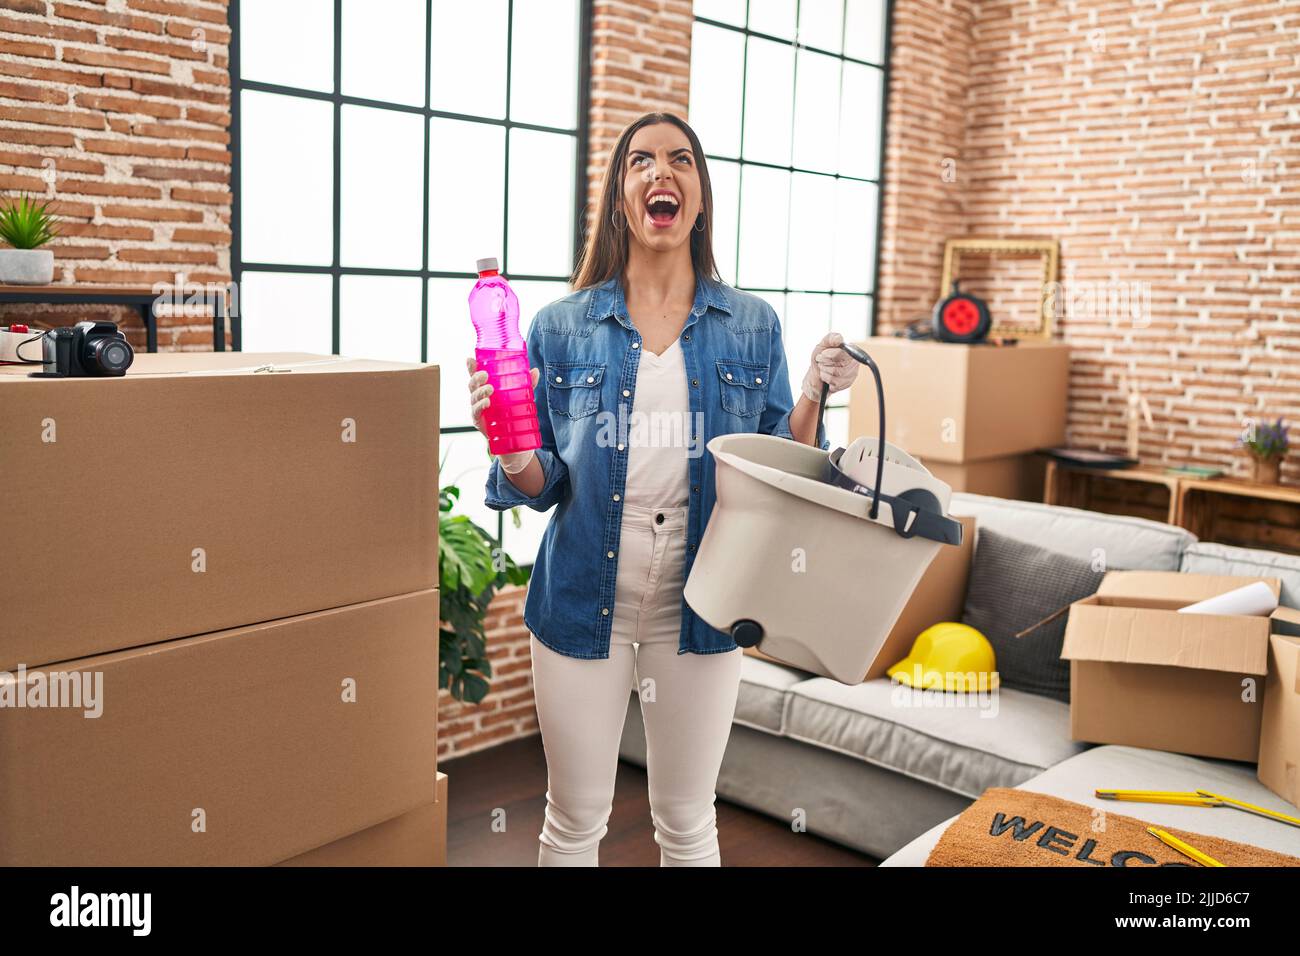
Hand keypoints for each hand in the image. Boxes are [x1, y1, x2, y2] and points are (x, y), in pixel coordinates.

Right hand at [467, 356, 540, 473]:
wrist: (512, 441)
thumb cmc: (512, 414)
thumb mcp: (520, 398)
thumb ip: (527, 385)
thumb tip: (535, 371)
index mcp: (485, 389)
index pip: (476, 376)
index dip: (471, 367)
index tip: (470, 359)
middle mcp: (479, 398)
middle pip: (472, 385)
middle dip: (475, 377)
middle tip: (485, 375)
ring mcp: (477, 410)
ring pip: (473, 398)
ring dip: (479, 392)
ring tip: (489, 389)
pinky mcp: (479, 422)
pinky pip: (476, 412)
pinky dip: (480, 406)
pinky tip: (486, 402)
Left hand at [800, 331, 858, 402]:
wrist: (815, 375)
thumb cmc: (820, 359)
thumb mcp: (821, 346)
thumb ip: (830, 339)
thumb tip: (839, 339)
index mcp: (850, 349)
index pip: (845, 352)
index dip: (832, 354)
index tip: (822, 354)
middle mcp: (854, 361)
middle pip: (841, 364)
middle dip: (825, 364)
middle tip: (821, 362)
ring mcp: (853, 373)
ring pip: (838, 374)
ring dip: (825, 372)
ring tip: (823, 369)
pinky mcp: (848, 383)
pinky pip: (837, 383)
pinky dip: (827, 380)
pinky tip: (827, 377)